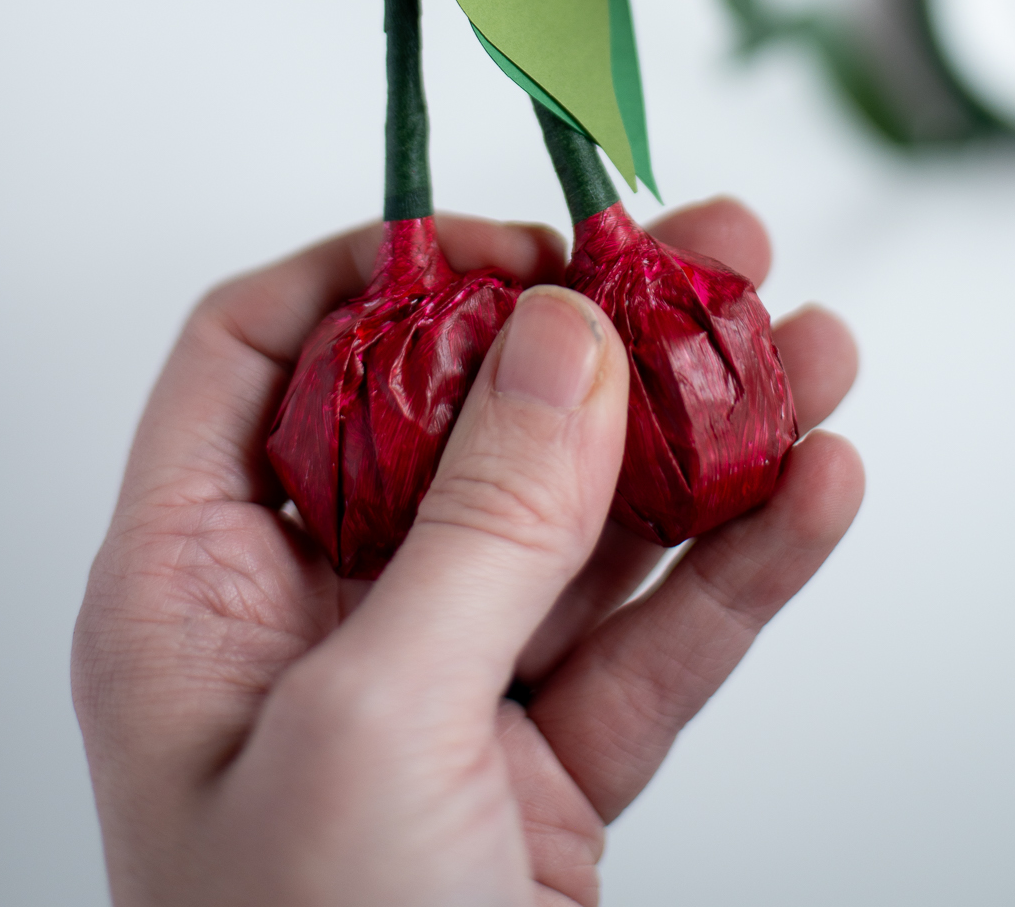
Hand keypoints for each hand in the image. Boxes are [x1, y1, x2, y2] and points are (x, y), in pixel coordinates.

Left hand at [73, 203, 861, 906]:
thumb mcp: (370, 727)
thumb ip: (478, 522)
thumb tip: (562, 333)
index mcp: (199, 589)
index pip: (264, 356)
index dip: (383, 268)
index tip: (516, 234)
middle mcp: (315, 623)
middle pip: (461, 420)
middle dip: (600, 330)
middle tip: (713, 253)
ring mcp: (441, 699)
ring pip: (582, 522)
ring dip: (703, 432)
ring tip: (812, 347)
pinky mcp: (546, 779)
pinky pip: (651, 643)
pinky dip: (739, 570)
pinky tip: (814, 490)